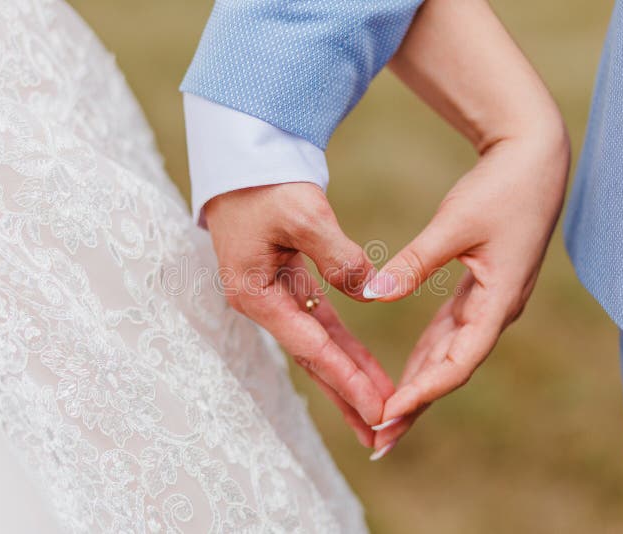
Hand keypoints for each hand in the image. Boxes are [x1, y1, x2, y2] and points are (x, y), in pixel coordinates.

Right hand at [204, 183, 394, 445]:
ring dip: (347, 375)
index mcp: (257, 293)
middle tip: (380, 432)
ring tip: (376, 409)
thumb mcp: (302, 214)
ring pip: (318, 344)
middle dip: (346, 394)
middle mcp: (263, 302)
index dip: (346, 380)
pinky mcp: (286, 281)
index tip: (378, 409)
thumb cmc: (264, 183)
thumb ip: (337, 257)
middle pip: (312, 358)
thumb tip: (367, 292)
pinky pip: (319, 321)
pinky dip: (342, 345)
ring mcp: (273, 294)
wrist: (242, 154)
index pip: (311, 347)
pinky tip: (360, 366)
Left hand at [365, 0, 570, 456]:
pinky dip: (427, 356)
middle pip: (452, 369)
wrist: (535, 161)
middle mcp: (497, 310)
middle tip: (379, 441)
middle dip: (417, 405)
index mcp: (499, 301)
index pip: (457, 362)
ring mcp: (490, 302)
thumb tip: (372, 294)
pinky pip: (450, 333)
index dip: (422, 391)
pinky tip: (406, 374)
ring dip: (420, 386)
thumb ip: (415, 262)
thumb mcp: (455, 223)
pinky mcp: (482, 290)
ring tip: (388, 418)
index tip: (387, 414)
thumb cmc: (502, 187)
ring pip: (450, 355)